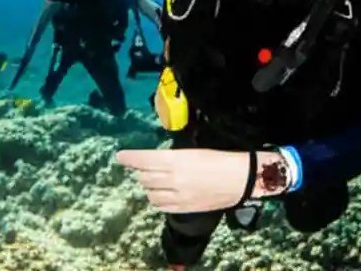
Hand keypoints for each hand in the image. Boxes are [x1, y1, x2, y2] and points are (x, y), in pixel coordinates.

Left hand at [115, 149, 287, 213]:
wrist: (240, 179)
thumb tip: (155, 159)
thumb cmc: (219, 159)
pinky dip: (157, 199)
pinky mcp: (184, 208)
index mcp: (175, 161)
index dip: (129, 158)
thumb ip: (172, 157)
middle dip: (140, 171)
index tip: (120, 156)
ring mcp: (177, 197)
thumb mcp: (193, 151)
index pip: (143, 160)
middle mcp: (173, 180)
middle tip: (141, 166)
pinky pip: (160, 206)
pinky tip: (160, 194)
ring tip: (153, 180)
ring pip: (150, 193)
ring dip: (148, 185)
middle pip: (144, 177)